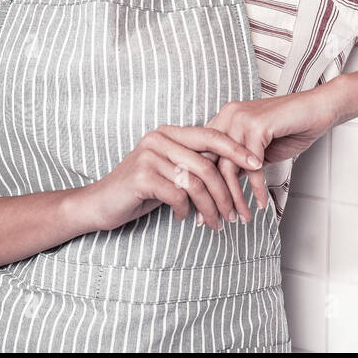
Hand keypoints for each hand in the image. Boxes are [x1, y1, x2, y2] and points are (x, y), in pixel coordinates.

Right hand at [84, 126, 264, 232]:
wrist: (99, 204)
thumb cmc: (138, 190)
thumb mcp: (168, 172)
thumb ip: (192, 165)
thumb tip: (231, 169)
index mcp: (168, 133)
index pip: (210, 135)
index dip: (236, 149)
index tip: (258, 164)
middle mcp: (158, 139)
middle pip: (206, 164)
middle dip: (226, 192)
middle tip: (236, 213)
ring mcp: (149, 156)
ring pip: (195, 183)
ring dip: (210, 208)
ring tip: (216, 223)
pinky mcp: (142, 176)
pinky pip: (178, 195)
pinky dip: (186, 211)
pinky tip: (184, 218)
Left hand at [203, 87, 339, 216]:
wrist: (319, 109)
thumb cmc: (291, 127)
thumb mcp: (259, 149)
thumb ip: (240, 163)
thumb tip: (225, 187)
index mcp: (225, 118)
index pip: (203, 154)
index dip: (203, 183)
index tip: (206, 209)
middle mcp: (228, 115)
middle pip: (211, 162)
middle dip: (214, 195)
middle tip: (219, 219)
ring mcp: (241, 118)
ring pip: (229, 167)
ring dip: (236, 197)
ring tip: (242, 216)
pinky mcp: (257, 125)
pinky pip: (251, 166)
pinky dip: (256, 187)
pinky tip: (261, 201)